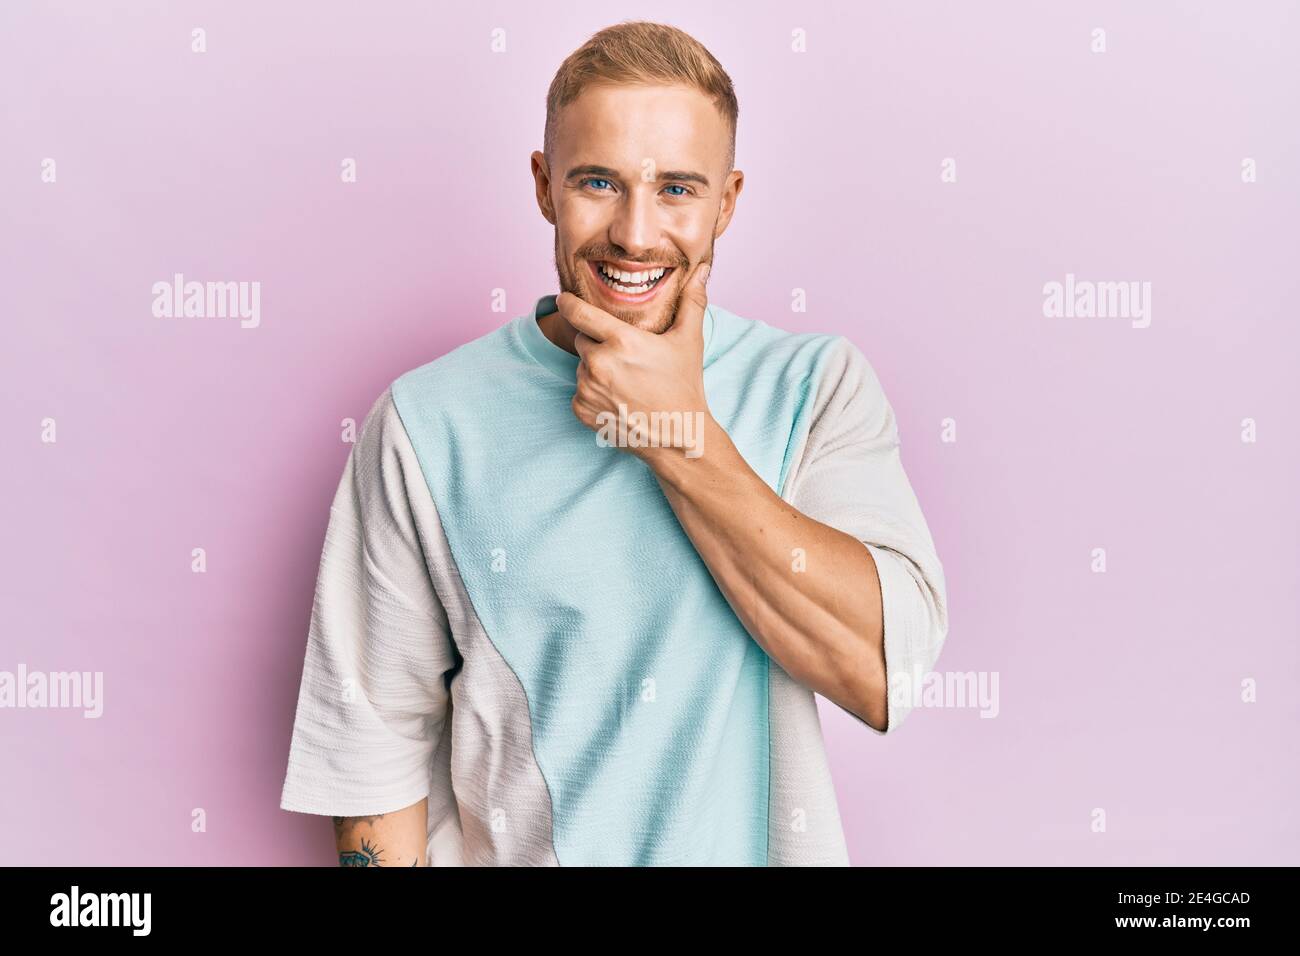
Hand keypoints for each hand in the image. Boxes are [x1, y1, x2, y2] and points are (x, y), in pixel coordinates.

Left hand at [556, 260, 712, 463]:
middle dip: (598, 344)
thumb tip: (701, 271)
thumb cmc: (684, 387)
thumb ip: (691, 302)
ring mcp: (587, 389)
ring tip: (626, 383)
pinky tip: (618, 400)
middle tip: (626, 359)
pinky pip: (578, 392)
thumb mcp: (689, 341)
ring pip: (581, 367)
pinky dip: (592, 395)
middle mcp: (599, 363)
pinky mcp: (581, 410)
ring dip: (595, 370)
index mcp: (621, 340)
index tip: (564, 300)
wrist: (678, 436)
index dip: (568, 303)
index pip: (579, 312)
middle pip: (583, 340)